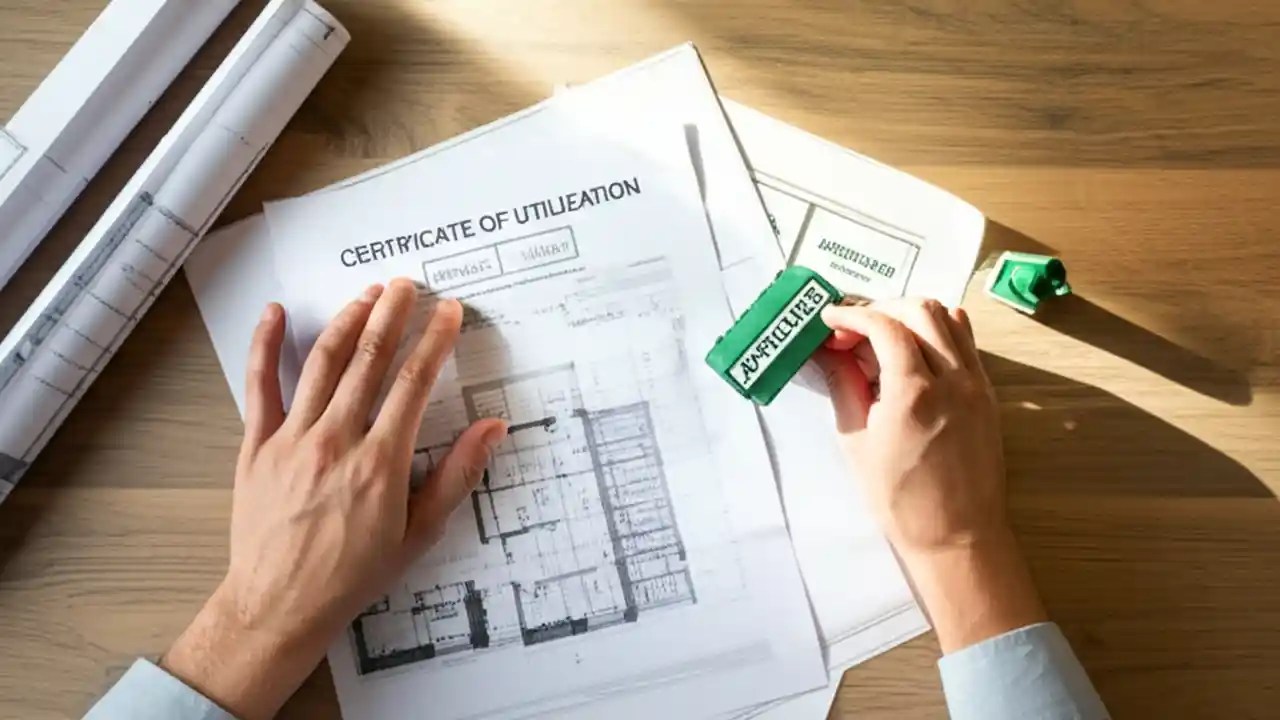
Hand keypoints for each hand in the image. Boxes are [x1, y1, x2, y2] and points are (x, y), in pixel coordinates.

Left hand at [162, 279, 506, 718]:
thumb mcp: (419, 533)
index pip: (415, 382)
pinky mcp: (257, 446)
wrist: (280, 605)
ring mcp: (292, 439)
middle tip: (408, 286)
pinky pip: (260, 386)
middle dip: (393, 315)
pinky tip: (274, 314)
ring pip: (323, 363)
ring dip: (347, 320)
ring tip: (367, 294)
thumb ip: (456, 475)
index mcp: (381, 461)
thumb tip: (492, 429)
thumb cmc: (353, 575)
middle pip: (369, 360)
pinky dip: (266, 346)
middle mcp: (337, 441)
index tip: (448, 313)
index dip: (435, 340)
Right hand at [818, 298, 1045, 652]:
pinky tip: (914, 354)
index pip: (884, 325)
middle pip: (920, 309)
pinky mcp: (986, 394)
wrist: (957, 535)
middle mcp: (951, 379)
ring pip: (949, 318)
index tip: (831, 320)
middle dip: (881, 309)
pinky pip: (965, 342)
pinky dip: (937, 332)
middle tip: (853, 332)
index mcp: (913, 393)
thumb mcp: (856, 442)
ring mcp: (975, 384)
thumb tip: (828, 351)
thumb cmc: (900, 500)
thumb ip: (844, 386)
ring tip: (883, 338)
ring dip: (911, 315)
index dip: (853, 315)